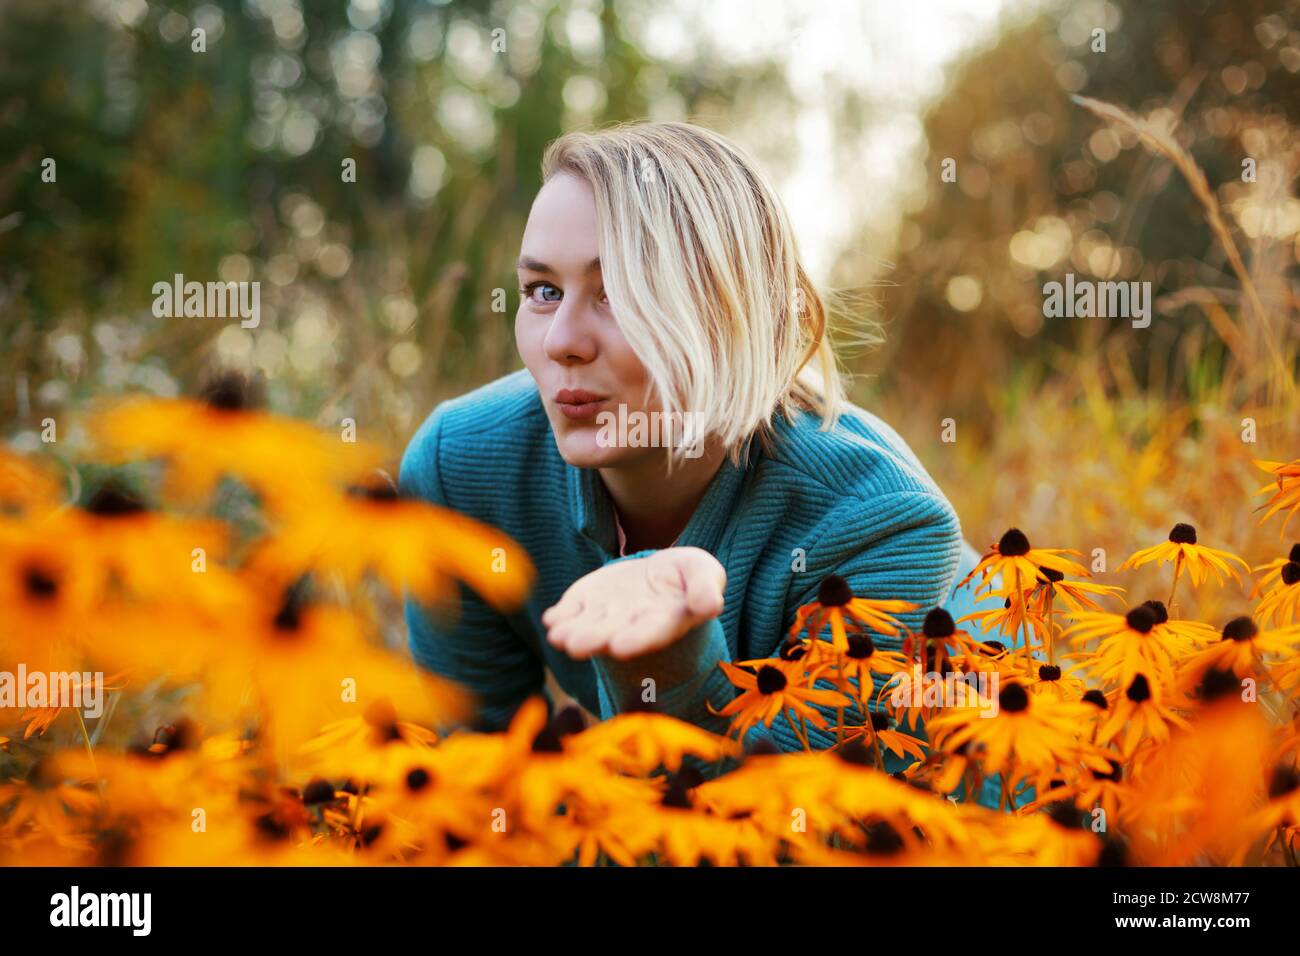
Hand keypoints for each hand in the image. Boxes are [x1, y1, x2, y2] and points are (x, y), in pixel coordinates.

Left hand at [542, 547, 725, 661]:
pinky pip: (570, 612)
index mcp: (664, 622)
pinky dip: (559, 617)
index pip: (651, 633)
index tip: (622, 646)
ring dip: (571, 634)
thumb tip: (711, 606)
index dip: (637, 639)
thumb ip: (705, 589)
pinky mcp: (586, 603)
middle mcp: (631, 627)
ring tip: (558, 636)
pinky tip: (551, 619)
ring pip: (587, 629)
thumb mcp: (703, 573)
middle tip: (578, 645)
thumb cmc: (688, 576)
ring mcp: (605, 617)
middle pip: (613, 635)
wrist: (661, 572)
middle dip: (595, 640)